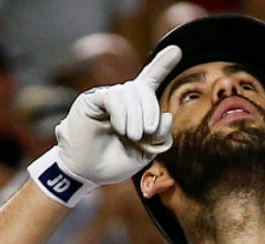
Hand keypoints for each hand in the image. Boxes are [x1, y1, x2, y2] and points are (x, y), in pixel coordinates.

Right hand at [54, 45, 180, 185]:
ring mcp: (106, 97)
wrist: (88, 173)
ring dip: (136, 116)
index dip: (162, 64)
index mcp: (136, 108)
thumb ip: (160, 136)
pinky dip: (122, 113)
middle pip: (143, 89)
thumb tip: (167, 116)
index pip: (150, 81)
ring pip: (129, 91)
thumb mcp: (145, 152)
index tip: (176, 50)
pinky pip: (113, 96)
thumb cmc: (115, 162)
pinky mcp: (91, 99)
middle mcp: (122, 99)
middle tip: (148, 132)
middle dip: (151, 109)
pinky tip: (121, 128)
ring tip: (133, 136)